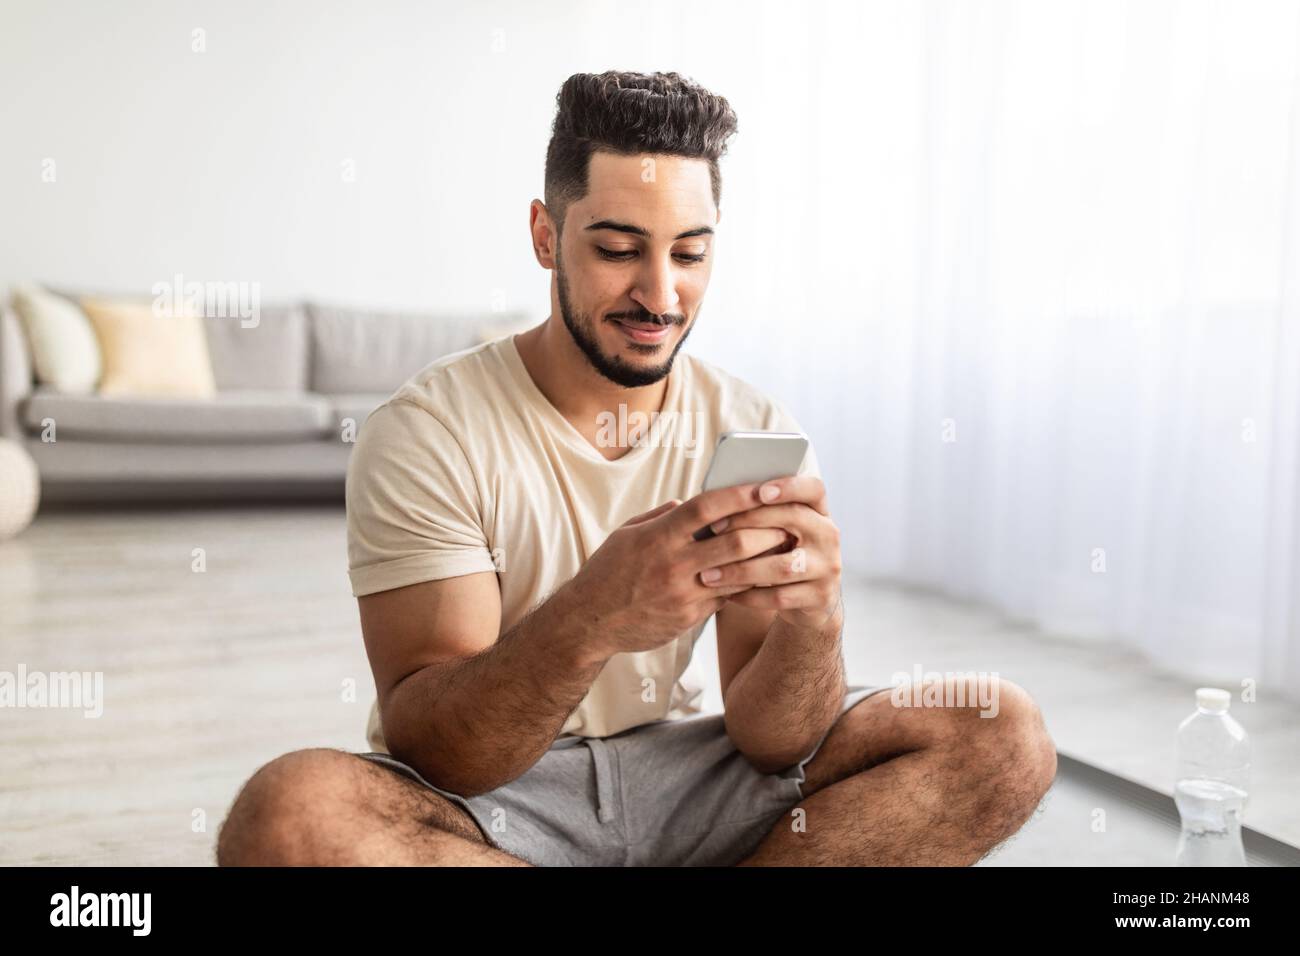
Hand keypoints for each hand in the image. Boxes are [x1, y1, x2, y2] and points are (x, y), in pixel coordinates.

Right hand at [564, 485, 790, 657]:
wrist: (589, 623)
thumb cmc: (607, 572)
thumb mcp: (627, 535)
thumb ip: (661, 518)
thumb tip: (690, 505)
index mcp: (658, 536)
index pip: (706, 508)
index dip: (738, 495)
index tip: (763, 485)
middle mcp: (673, 564)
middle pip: (732, 542)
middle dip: (765, 531)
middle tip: (788, 522)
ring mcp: (682, 594)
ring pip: (737, 574)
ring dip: (764, 561)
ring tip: (785, 549)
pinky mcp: (688, 618)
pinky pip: (726, 598)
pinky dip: (746, 585)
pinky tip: (763, 576)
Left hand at [694, 475, 843, 631]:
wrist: (809, 601)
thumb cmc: (782, 555)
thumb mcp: (779, 531)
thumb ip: (760, 513)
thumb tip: (716, 497)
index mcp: (818, 511)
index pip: (813, 489)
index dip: (789, 487)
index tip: (759, 491)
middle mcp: (828, 535)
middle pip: (794, 519)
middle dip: (749, 521)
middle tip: (713, 529)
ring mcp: (827, 567)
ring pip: (781, 565)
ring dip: (740, 570)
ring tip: (709, 573)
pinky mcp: (820, 597)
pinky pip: (779, 596)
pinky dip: (749, 596)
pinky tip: (726, 594)